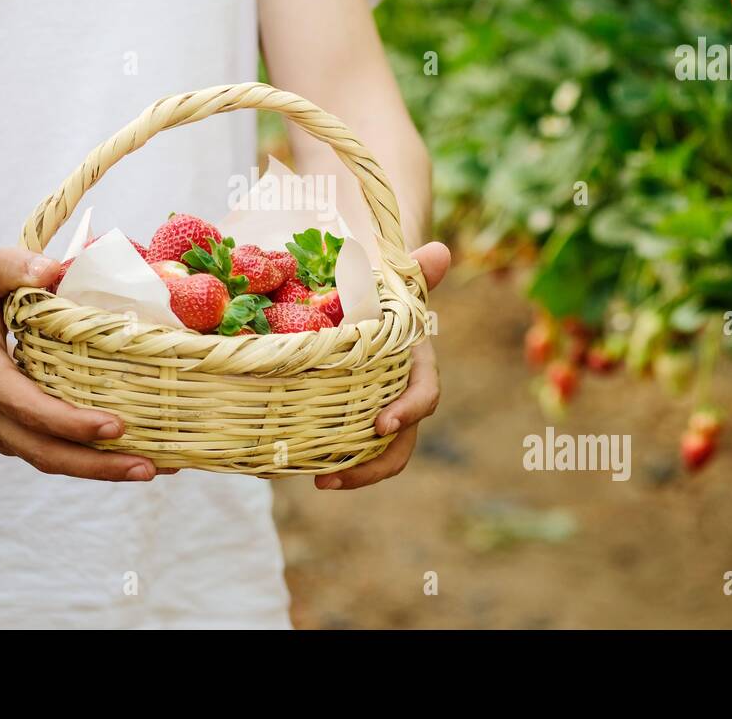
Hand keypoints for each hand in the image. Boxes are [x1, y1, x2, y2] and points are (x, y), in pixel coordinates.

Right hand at [0, 248, 170, 480]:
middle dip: (96, 465)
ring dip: (98, 470)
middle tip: (148, 467)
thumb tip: (52, 270)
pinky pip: (48, 453)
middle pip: (43, 451)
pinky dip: (85, 461)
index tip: (114, 425)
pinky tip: (125, 457)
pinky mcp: (9, 431)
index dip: (69, 423)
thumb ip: (11, 266)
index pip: (27, 407)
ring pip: (47, 459)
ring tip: (149, 468)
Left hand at [315, 241, 450, 490]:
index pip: (424, 394)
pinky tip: (290, 464)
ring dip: (348, 472)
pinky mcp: (349, 415)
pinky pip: (342, 443)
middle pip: (399, 441)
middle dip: (371, 465)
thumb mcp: (392, 279)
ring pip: (371, 452)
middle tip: (332, 478)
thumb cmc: (379, 290)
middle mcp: (399, 394)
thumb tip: (440, 250)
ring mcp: (375, 408)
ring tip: (317, 480)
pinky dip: (323, 456)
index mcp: (415, 364)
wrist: (363, 298)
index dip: (409, 411)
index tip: (382, 424)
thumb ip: (414, 269)